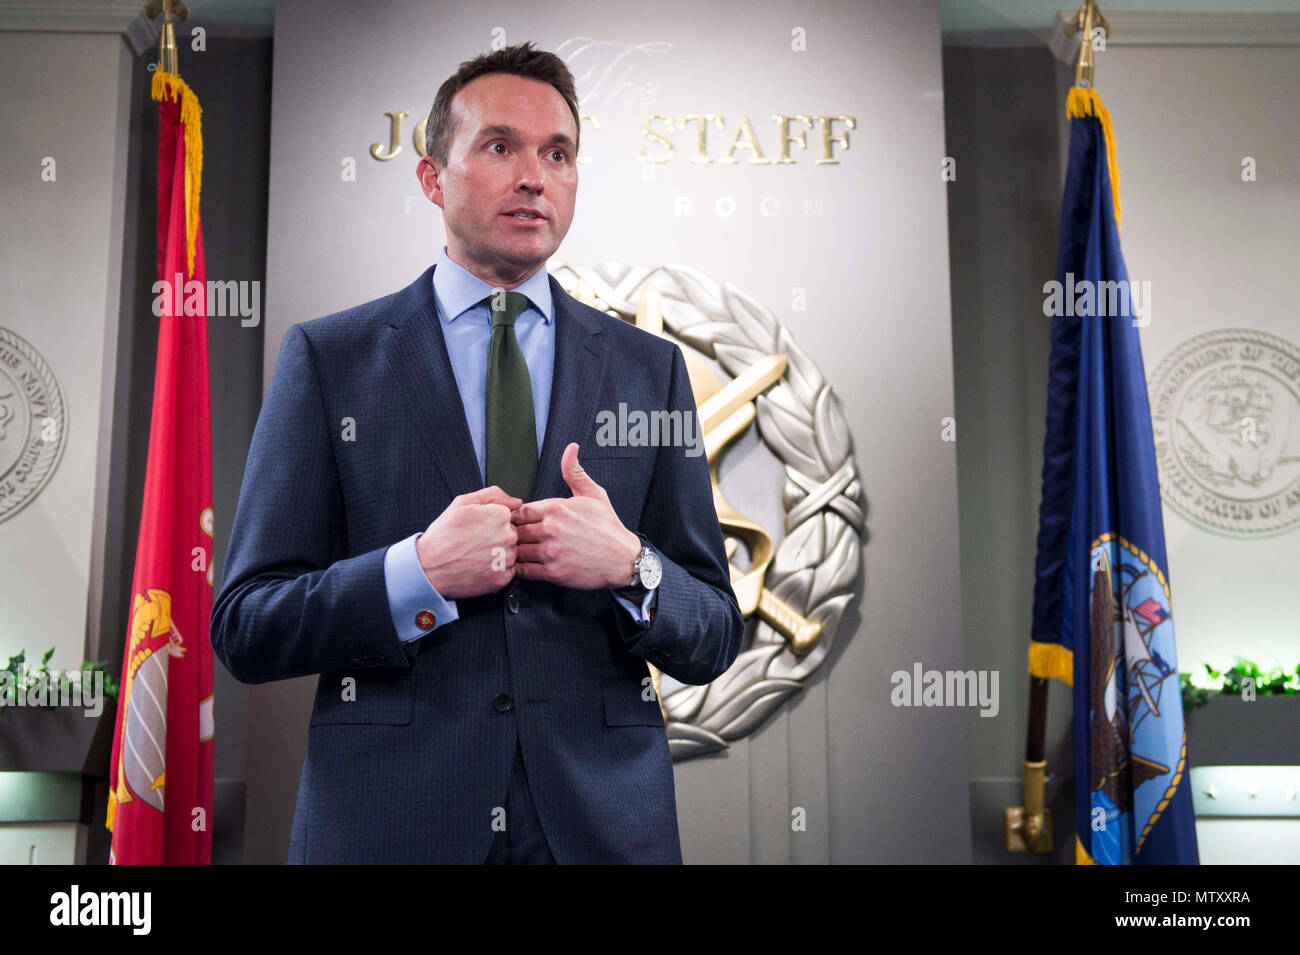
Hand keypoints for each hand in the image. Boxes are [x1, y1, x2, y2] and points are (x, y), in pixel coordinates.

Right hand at [417, 485, 521, 598]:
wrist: (429, 567)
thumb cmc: (443, 535)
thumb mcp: (462, 503)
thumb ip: (492, 495)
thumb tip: (515, 501)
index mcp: (500, 515)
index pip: (509, 517)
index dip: (492, 522)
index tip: (478, 529)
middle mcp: (508, 536)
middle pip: (511, 535)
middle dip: (496, 538)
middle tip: (474, 543)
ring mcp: (506, 559)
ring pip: (510, 554)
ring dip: (498, 555)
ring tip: (475, 555)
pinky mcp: (503, 578)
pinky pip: (507, 572)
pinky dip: (495, 570)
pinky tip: (478, 567)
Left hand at [512, 443, 640, 589]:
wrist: (623, 558)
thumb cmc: (608, 527)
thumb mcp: (594, 494)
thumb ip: (574, 471)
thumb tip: (571, 449)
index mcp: (557, 507)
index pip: (520, 511)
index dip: (518, 517)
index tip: (521, 523)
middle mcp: (551, 528)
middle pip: (516, 530)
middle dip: (515, 535)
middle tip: (518, 539)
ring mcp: (551, 551)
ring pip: (518, 551)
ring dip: (516, 552)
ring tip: (520, 552)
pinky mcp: (553, 572)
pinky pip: (524, 571)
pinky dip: (521, 569)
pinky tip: (526, 566)